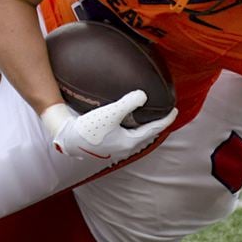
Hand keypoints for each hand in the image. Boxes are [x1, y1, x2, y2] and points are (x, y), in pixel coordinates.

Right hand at [41, 90, 176, 160]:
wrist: (66, 137)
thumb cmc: (88, 128)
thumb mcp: (110, 113)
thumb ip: (128, 103)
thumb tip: (143, 95)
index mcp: (129, 142)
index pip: (154, 130)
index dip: (166, 120)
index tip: (175, 111)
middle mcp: (123, 146)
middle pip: (145, 135)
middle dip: (155, 124)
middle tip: (164, 114)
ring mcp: (114, 146)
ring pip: (135, 136)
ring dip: (143, 126)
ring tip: (147, 116)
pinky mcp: (105, 142)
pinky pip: (125, 134)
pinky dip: (132, 126)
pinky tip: (126, 120)